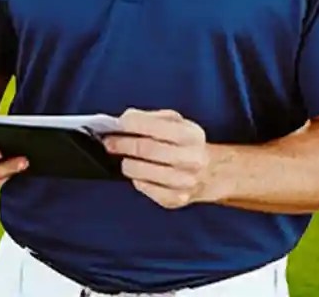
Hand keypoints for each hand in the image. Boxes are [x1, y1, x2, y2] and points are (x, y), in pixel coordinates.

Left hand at [102, 108, 218, 209]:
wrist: (209, 172)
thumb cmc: (184, 144)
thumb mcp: (176, 123)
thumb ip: (151, 118)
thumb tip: (125, 119)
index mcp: (191, 135)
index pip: (154, 126)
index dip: (131, 123)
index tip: (119, 123)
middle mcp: (191, 159)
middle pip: (146, 149)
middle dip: (121, 144)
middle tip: (109, 143)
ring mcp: (184, 182)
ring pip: (141, 171)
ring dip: (126, 164)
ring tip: (124, 159)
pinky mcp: (175, 199)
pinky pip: (144, 188)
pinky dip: (136, 179)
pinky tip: (138, 174)